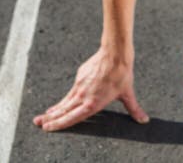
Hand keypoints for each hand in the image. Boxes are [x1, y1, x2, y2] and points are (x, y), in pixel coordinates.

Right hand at [33, 47, 148, 130]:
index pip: (72, 118)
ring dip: (54, 109)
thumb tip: (144, 120)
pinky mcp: (80, 76)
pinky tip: (62, 102)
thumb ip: (134, 109)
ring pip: (65, 101)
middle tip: (38, 123)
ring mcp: (80, 85)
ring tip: (44, 115)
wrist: (115, 53)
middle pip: (63, 110)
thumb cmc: (122, 74)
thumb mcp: (127, 94)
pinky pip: (71, 90)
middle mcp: (83, 96)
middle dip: (50, 119)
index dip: (59, 124)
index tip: (48, 128)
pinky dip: (64, 98)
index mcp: (92, 104)